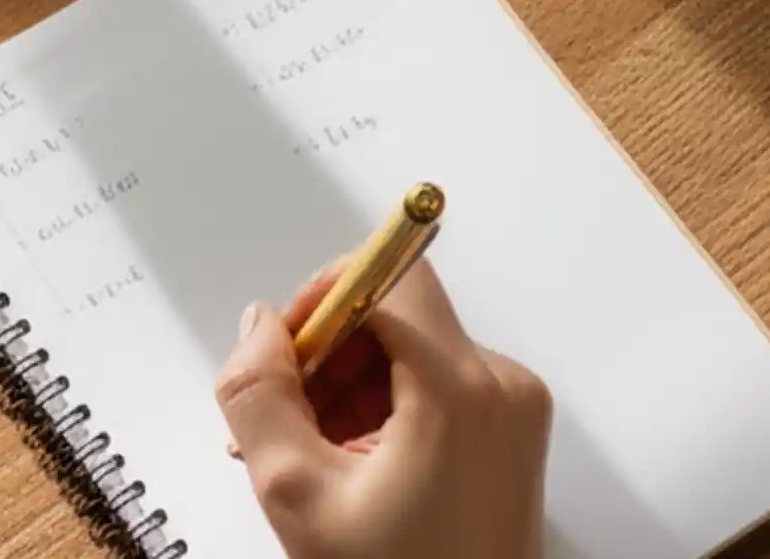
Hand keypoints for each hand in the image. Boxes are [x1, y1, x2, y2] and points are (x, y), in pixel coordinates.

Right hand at [215, 259, 552, 558]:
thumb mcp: (299, 493)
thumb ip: (260, 396)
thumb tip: (258, 325)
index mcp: (462, 390)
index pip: (393, 274)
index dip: (326, 295)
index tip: (286, 346)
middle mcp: (501, 387)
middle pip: (396, 318)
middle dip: (326, 358)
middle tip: (284, 419)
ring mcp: (511, 412)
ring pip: (409, 356)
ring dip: (347, 390)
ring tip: (309, 456)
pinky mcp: (507, 435)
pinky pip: (432, 389)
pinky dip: (381, 412)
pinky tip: (345, 464)